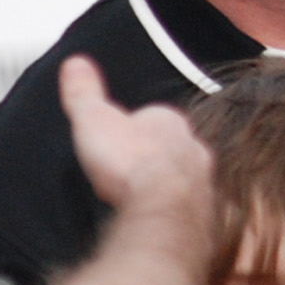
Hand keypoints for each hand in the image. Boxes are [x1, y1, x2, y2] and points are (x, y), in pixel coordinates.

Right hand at [59, 56, 209, 215]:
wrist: (162, 208)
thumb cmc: (131, 164)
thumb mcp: (92, 118)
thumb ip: (84, 92)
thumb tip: (75, 64)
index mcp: (168, 121)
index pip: (153, 117)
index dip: (134, 130)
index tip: (119, 142)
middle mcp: (193, 148)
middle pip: (174, 148)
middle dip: (156, 158)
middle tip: (131, 172)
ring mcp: (205, 182)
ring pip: (188, 178)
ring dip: (170, 185)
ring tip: (144, 199)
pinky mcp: (208, 214)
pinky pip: (198, 211)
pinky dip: (184, 214)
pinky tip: (166, 220)